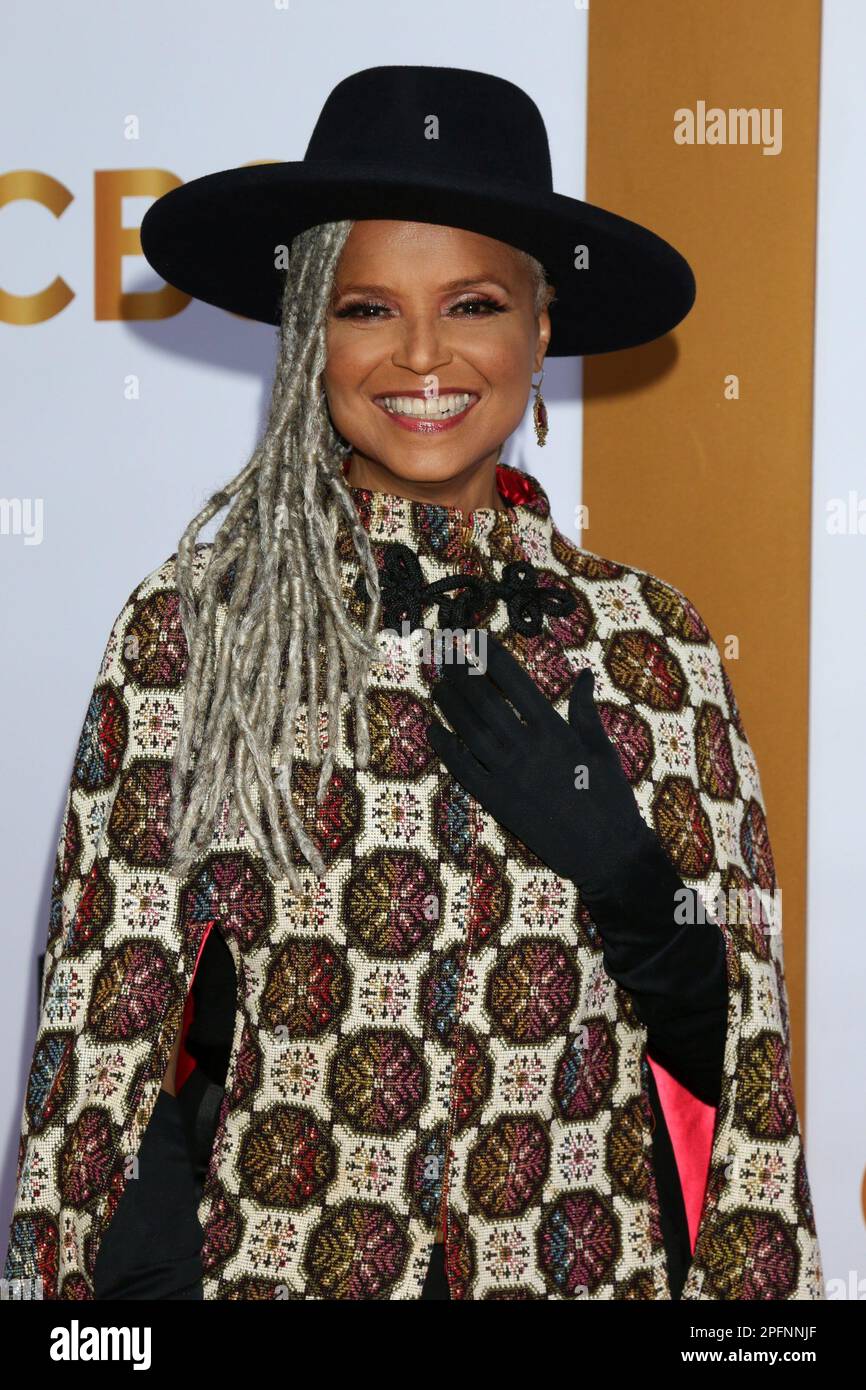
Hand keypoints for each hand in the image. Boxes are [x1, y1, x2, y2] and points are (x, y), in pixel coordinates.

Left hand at [425, 629, 658, 899]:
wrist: (606, 853)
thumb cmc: (610, 798)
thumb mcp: (602, 749)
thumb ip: (586, 711)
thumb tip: (585, 674)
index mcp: (555, 731)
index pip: (515, 683)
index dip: (492, 657)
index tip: (475, 638)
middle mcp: (528, 749)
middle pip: (485, 702)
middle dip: (461, 672)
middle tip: (444, 652)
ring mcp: (509, 776)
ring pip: (469, 732)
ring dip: (450, 705)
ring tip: (437, 683)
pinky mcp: (498, 802)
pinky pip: (464, 771)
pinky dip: (446, 749)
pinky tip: (433, 729)